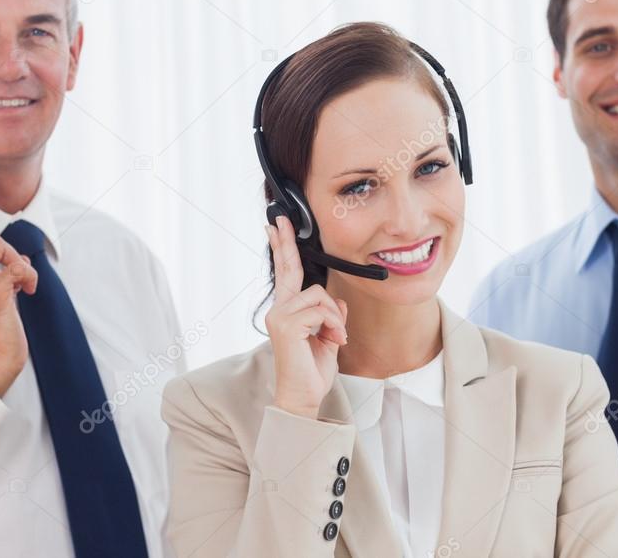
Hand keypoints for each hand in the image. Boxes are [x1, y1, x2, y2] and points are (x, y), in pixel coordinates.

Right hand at [265, 215, 347, 419]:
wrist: (303, 396)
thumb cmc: (312, 371)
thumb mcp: (329, 338)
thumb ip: (332, 318)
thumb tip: (339, 303)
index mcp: (287, 311)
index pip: (286, 274)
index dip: (283, 249)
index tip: (277, 227)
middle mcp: (279, 310)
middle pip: (288, 268)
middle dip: (286, 242)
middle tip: (280, 219)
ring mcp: (279, 316)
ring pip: (319, 295)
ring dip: (334, 317)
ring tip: (334, 337)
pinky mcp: (285, 325)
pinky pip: (321, 310)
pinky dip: (333, 325)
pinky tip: (332, 340)